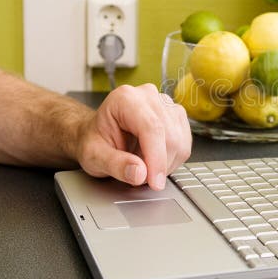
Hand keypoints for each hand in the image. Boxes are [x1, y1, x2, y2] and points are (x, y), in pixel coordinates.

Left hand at [75, 84, 191, 189]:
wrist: (98, 134)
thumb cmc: (94, 140)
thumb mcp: (94, 156)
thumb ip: (115, 165)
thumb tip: (140, 174)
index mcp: (125, 98)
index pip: (152, 127)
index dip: (156, 158)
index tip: (154, 182)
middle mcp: (148, 96)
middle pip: (169, 135)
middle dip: (159, 164)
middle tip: (139, 176)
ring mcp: (165, 104)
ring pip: (180, 141)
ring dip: (165, 162)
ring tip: (141, 163)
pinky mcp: (176, 116)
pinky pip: (184, 144)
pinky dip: (171, 159)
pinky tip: (153, 159)